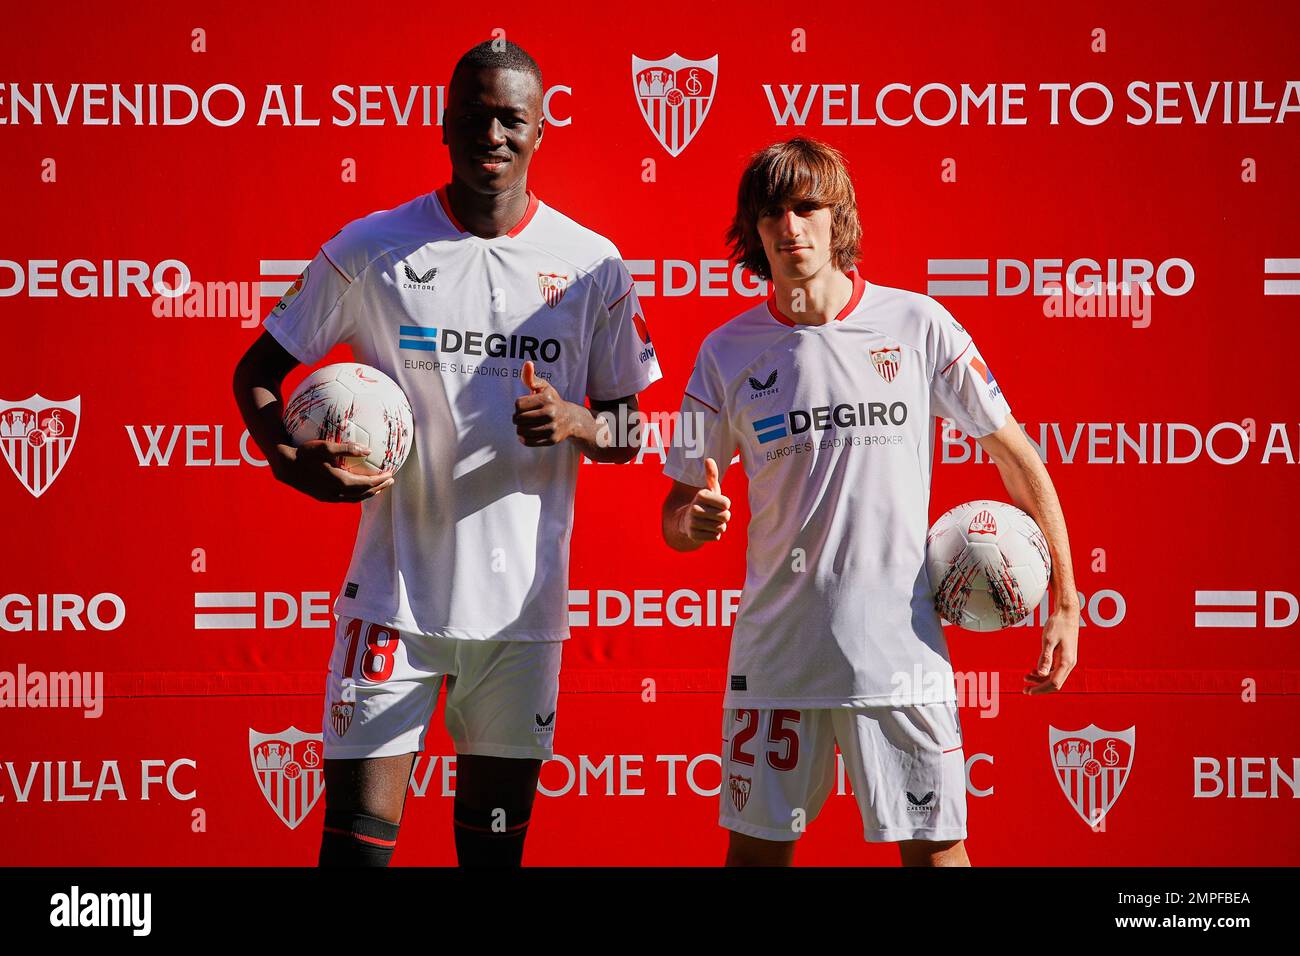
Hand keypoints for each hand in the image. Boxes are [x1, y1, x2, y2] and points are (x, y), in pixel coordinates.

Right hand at [274, 439, 392, 502]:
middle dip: (378, 488)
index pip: (366, 484)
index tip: (391, 474)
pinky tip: (357, 487)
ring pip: (354, 499)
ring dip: (368, 493)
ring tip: (378, 487)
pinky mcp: (322, 497)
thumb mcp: (326, 447)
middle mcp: (336, 493)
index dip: (380, 480)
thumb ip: (348, 448)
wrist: (284, 466)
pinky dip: (356, 494)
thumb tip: (368, 450)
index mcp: (339, 482)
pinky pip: (345, 498)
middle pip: (363, 494)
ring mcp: (329, 497)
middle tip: (390, 481)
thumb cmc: (305, 453)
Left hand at [513, 360, 579, 445]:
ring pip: (522, 431)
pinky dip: (524, 439)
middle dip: (517, 418)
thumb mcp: (544, 387)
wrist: (571, 419)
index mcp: (546, 399)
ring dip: (519, 429)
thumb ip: (531, 378)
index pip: (518, 405)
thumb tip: (527, 364)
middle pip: (518, 418)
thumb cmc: (552, 401)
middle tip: (521, 417)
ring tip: (524, 425)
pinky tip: (526, 434)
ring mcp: (551, 428)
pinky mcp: (551, 440)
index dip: (517, 406)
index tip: (524, 406)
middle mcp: (550, 413)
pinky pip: (529, 442)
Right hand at [680, 458, 731, 542]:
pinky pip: (715, 537)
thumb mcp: (709, 489)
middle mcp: (695, 508)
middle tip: (715, 514)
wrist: (686, 520)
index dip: (725, 505)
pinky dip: (714, 534)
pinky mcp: (694, 536)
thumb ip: (711, 475)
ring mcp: (693, 523)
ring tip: (710, 521)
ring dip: (719, 526)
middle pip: (726, 517)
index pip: (727, 504)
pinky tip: (706, 529)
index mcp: (701, 495)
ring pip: (721, 528)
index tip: (717, 504)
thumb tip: (708, 459)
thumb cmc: (704, 503)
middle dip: (724, 516)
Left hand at [1023, 606, 1078, 693]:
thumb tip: (1041, 674)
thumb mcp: (1048, 640)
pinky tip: (1034, 670)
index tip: (1028, 691)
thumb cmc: (1058, 624)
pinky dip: (1044, 672)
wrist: (1068, 613)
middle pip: (1055, 683)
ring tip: (1026, 677)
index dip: (1040, 690)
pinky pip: (1055, 669)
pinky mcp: (1065, 656)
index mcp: (1066, 661)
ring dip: (1040, 679)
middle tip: (1024, 690)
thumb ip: (1045, 658)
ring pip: (1054, 677)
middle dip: (1039, 687)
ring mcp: (1068, 660)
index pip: (1054, 683)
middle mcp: (1069, 663)